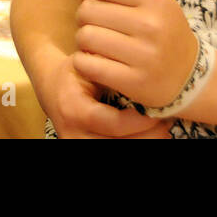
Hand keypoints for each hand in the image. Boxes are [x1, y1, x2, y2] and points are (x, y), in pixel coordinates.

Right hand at [33, 47, 170, 137]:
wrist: (51, 86)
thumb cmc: (74, 71)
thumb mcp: (88, 64)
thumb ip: (110, 70)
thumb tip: (147, 75)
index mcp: (73, 109)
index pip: (113, 124)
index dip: (140, 122)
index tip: (157, 111)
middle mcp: (72, 133)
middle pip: (117, 145)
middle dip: (147, 137)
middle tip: (166, 123)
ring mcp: (75, 145)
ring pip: (117, 151)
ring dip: (143, 142)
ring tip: (161, 130)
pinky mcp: (81, 149)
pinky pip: (112, 150)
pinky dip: (133, 142)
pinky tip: (146, 135)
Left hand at [72, 0, 197, 108]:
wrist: (190, 77)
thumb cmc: (166, 29)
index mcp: (154, 0)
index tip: (92, 0)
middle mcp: (150, 26)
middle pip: (88, 11)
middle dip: (84, 16)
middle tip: (93, 23)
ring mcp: (143, 56)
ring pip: (85, 37)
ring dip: (83, 40)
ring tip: (93, 41)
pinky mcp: (134, 82)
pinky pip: (88, 64)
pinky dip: (83, 61)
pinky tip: (93, 59)